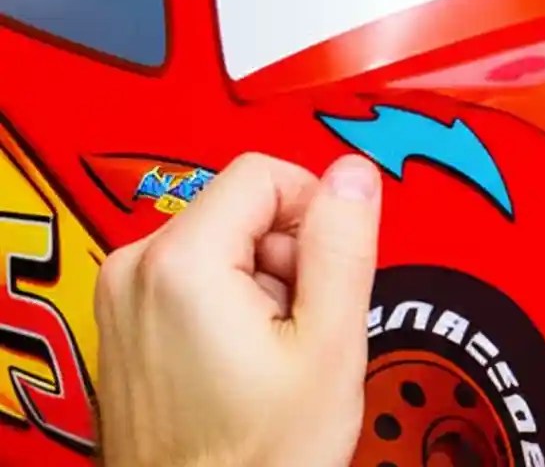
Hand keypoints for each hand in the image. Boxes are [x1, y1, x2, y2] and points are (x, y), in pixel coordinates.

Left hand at [94, 153, 381, 466]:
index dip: (316, 212)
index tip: (329, 270)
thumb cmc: (257, 457)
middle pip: (244, 209)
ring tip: (275, 354)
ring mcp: (123, 299)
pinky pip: (197, 279)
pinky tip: (246, 363)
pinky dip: (232, 307)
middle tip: (306, 326)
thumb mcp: (330, 344)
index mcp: (183, 263)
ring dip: (264, 285)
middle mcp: (136, 269)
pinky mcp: (126, 324)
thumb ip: (344, 245)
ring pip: (224, 244)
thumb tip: (354, 174)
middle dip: (290, 256)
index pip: (264, 173)